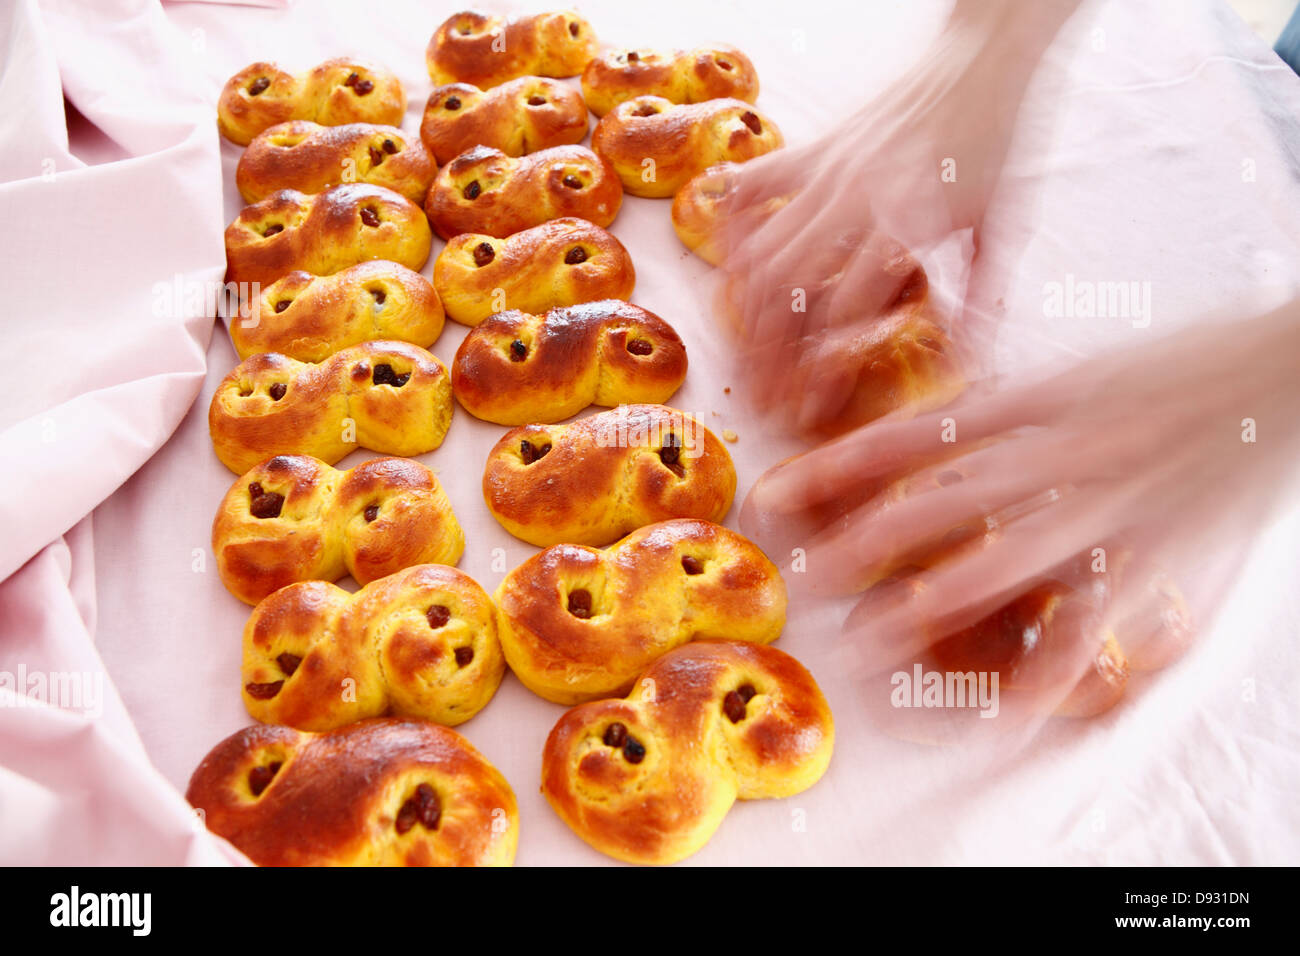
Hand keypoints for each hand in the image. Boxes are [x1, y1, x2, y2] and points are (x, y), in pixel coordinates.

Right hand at [715, 0, 1082, 432]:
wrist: (983, 55)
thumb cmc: (999, 138)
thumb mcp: (1000, 225)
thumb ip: (980, 299)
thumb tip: (971, 364)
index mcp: (901, 222)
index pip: (842, 314)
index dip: (818, 371)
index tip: (808, 414)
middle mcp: (850, 200)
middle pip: (782, 293)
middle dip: (764, 358)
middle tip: (760, 402)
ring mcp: (822, 173)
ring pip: (758, 253)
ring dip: (743, 314)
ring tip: (742, 357)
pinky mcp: (811, 148)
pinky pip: (751, 188)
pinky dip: (730, 228)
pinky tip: (730, 266)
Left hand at [742, 304, 1299, 723]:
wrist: (1284, 376)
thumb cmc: (1180, 368)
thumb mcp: (1080, 371)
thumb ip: (1011, 406)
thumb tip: (943, 433)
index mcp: (1030, 404)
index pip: (915, 434)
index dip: (839, 464)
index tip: (780, 489)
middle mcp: (1052, 455)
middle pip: (938, 501)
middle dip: (864, 543)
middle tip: (807, 578)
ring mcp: (1100, 509)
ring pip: (998, 564)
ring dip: (927, 608)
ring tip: (870, 644)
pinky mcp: (1150, 559)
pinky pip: (1089, 628)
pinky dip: (1044, 678)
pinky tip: (999, 717)